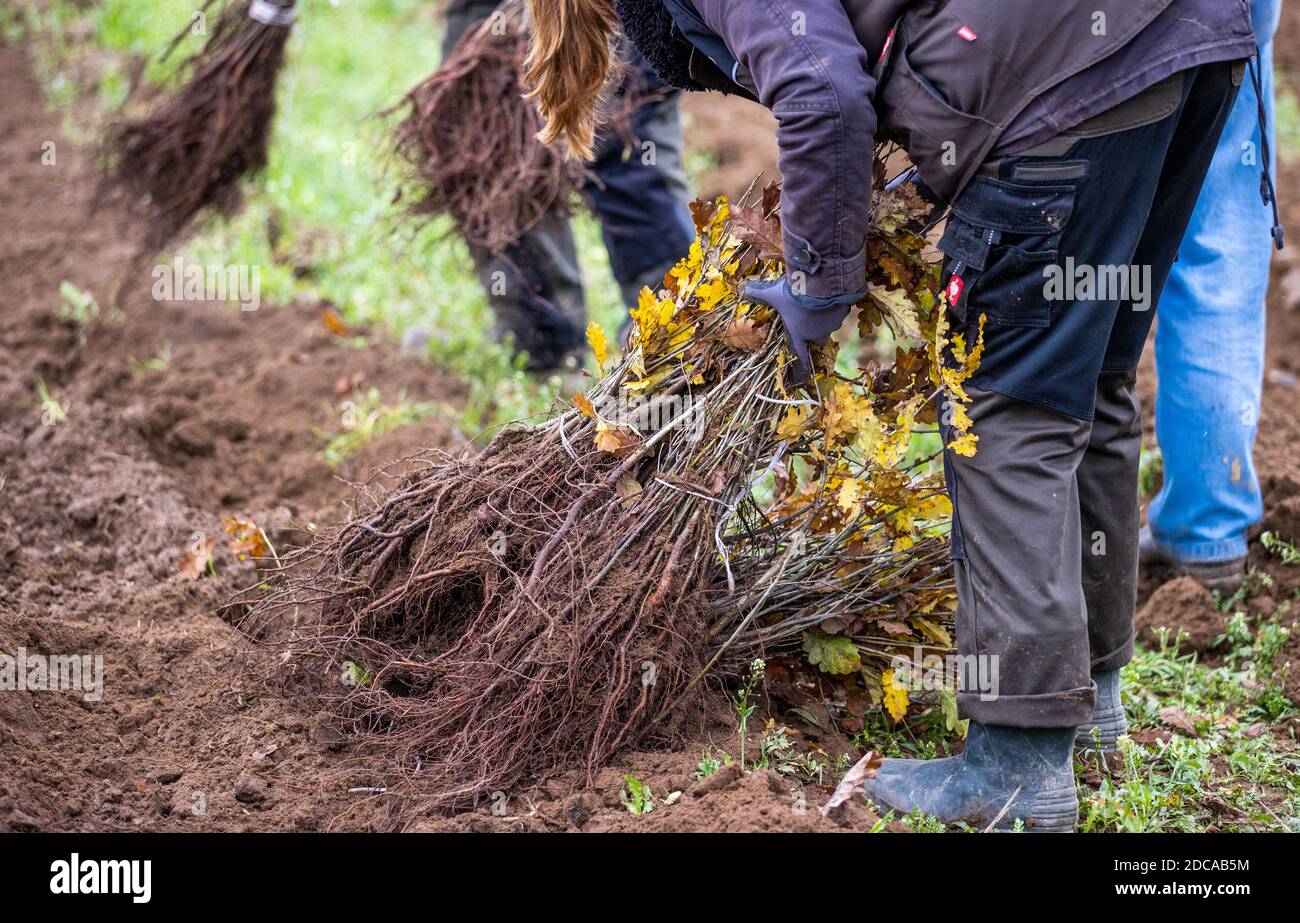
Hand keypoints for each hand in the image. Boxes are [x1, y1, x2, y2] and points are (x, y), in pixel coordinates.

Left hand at [741, 278, 864, 382]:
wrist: (822, 283)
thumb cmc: (794, 293)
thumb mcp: (774, 293)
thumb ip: (759, 292)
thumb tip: (742, 288)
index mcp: (799, 332)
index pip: (800, 352)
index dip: (802, 364)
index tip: (804, 374)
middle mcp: (817, 332)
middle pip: (820, 340)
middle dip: (817, 334)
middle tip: (812, 323)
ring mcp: (832, 323)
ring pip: (831, 325)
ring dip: (827, 318)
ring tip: (822, 303)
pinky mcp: (843, 312)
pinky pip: (840, 312)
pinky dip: (836, 306)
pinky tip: (832, 295)